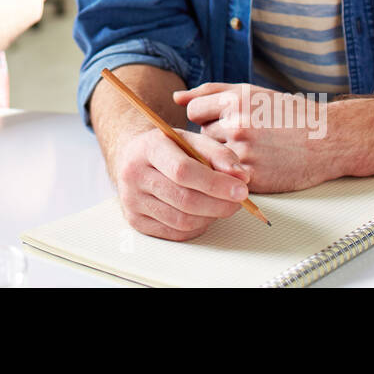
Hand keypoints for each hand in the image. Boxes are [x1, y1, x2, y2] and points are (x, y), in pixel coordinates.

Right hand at [112, 126, 250, 240]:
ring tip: (221, 206)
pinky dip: (197, 227)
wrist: (132, 157)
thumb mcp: (192, 140)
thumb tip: (241, 177)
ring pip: (181, 220)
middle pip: (184, 199)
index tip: (241, 190)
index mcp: (148, 148)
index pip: (183, 170)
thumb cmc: (167, 149)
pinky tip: (204, 214)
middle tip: (238, 201)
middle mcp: (134, 174)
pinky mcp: (135, 220)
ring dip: (210, 217)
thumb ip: (219, 155)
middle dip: (219, 204)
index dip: (216, 184)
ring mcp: (131, 200)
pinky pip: (174, 233)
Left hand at [177, 82, 334, 192]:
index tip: (223, 119)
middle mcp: (238, 125)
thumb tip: (176, 99)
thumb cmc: (288, 114)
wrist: (329, 140)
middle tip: (247, 135)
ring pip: (213, 156)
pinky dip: (237, 172)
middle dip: (218, 135)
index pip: (193, 111)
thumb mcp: (252, 91)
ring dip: (225, 154)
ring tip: (254, 148)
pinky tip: (259, 163)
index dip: (206, 116)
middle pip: (202, 135)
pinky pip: (226, 175)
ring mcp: (244, 153)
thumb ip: (210, 92)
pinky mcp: (252, 177)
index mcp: (236, 100)